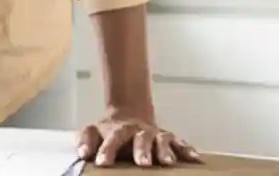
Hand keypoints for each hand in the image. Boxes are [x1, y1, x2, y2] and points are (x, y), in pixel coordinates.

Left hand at [77, 108, 202, 167]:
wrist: (128, 115)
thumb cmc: (109, 132)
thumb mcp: (93, 132)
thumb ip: (86, 140)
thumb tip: (82, 153)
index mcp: (119, 130)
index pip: (112, 139)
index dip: (107, 150)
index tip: (103, 163)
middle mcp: (139, 131)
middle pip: (140, 138)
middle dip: (142, 151)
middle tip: (142, 163)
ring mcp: (155, 134)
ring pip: (162, 139)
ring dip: (165, 150)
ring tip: (168, 162)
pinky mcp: (169, 138)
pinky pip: (180, 143)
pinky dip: (187, 149)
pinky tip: (196, 159)